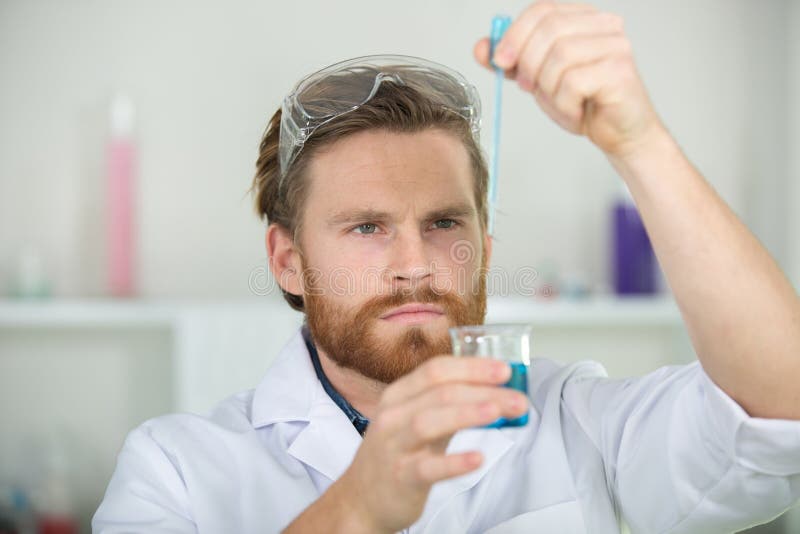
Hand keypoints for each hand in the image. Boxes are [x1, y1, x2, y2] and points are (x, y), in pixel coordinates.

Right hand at [336, 356, 528, 532]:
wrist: (362, 499)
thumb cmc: (396, 455)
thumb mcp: (417, 421)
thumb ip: (450, 405)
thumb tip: (496, 392)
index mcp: (399, 395)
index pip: (436, 370)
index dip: (472, 367)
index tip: (505, 370)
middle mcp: (394, 415)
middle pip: (440, 392)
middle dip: (482, 390)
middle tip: (517, 398)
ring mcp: (394, 446)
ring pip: (429, 422)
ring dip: (467, 413)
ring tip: (498, 412)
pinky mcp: (400, 477)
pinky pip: (427, 468)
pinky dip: (454, 462)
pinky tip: (477, 458)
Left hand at [474, 1, 665, 158]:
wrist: (619, 133)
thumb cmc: (584, 103)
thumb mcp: (538, 79)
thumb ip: (512, 62)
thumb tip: (482, 47)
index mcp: (584, 18)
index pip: (542, 9)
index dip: (514, 34)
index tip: (499, 60)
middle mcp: (604, 25)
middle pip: (549, 29)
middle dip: (528, 62)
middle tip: (527, 86)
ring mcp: (616, 46)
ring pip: (559, 57)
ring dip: (548, 86)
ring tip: (559, 100)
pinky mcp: (620, 71)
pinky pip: (573, 82)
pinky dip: (564, 103)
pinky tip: (576, 109)